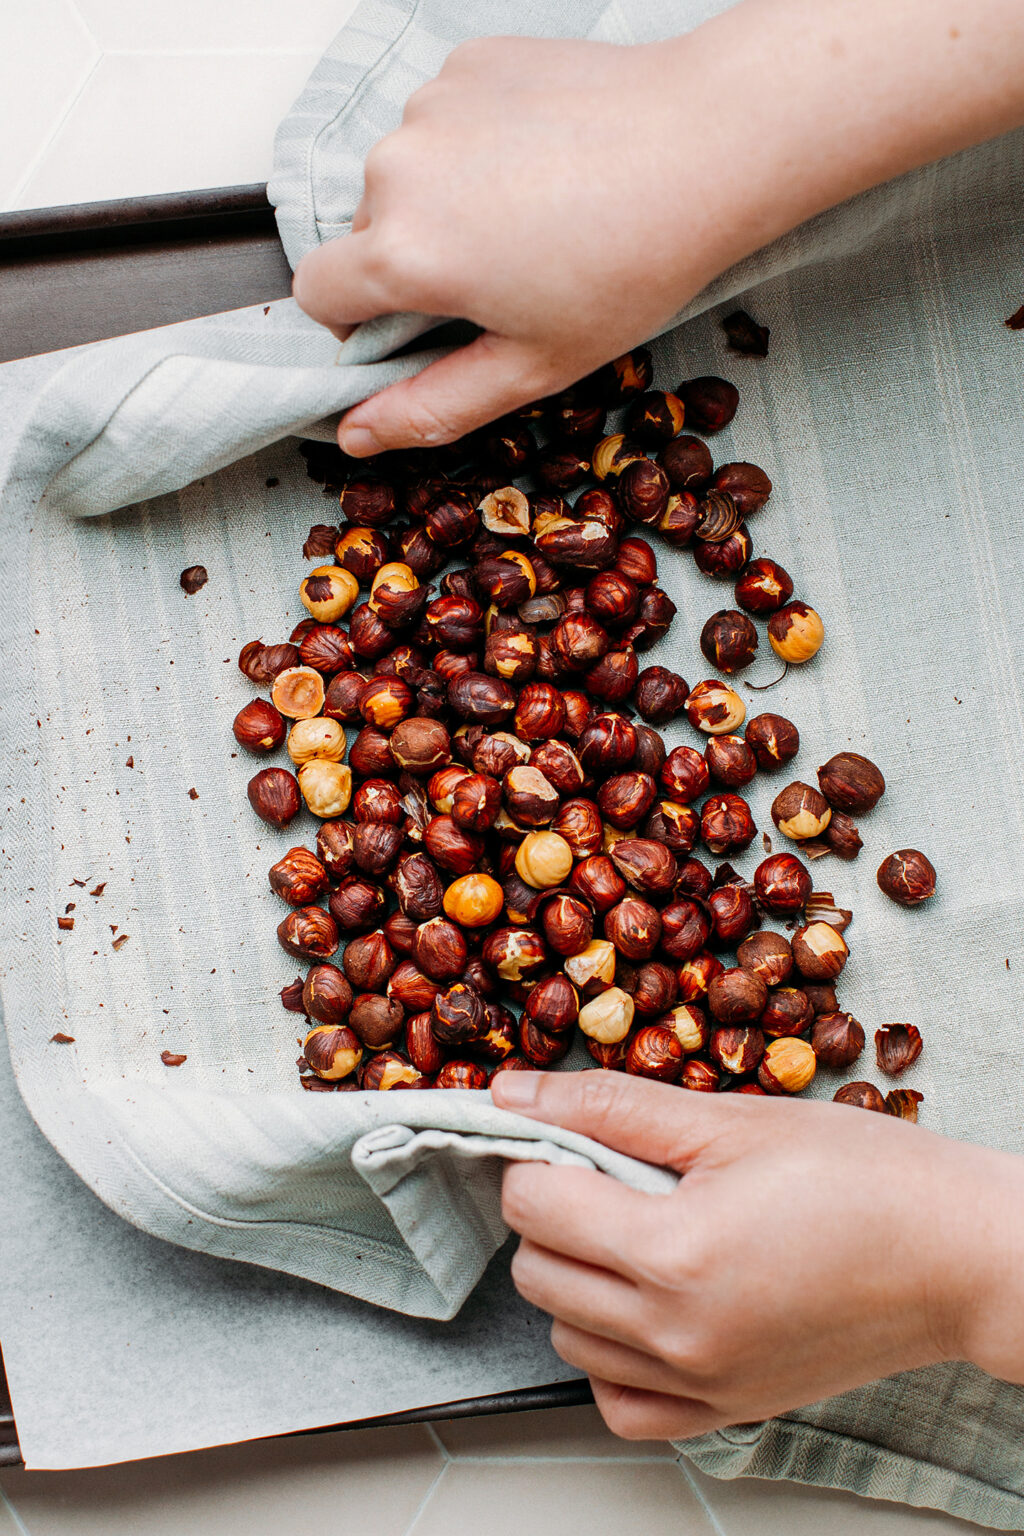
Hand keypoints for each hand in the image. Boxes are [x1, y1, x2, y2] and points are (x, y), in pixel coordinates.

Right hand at [291, 34, 739, 455]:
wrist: (708, 146)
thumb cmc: (633, 259)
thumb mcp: (532, 365)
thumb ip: (431, 406)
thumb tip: (357, 433)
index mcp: (403, 251)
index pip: (314, 292)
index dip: (355, 322)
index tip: (412, 327)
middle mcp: (397, 167)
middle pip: (363, 234)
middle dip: (413, 262)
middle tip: (503, 277)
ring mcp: (429, 104)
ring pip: (405, 176)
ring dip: (445, 201)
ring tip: (533, 217)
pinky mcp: (467, 64)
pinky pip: (443, 122)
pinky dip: (476, 147)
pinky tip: (542, 165)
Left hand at [490, 1069, 1023, 1439]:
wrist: (956, 1254)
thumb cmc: (862, 1176)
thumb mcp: (729, 1119)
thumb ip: (608, 1107)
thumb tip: (512, 1094)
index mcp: (674, 1252)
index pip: (533, 1205)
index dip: (540, 1157)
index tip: (575, 1139)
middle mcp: (676, 1333)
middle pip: (538, 1274)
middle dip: (554, 1213)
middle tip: (612, 1177)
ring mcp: (700, 1382)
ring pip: (568, 1339)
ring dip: (578, 1280)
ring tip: (639, 1233)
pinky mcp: (726, 1410)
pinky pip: (621, 1402)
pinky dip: (612, 1357)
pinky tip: (645, 1307)